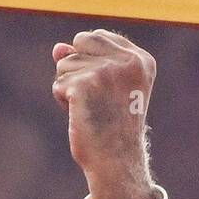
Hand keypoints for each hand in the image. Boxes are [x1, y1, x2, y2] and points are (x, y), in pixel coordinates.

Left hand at [51, 29, 159, 198]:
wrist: (115, 161)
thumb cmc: (111, 127)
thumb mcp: (104, 88)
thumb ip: (85, 61)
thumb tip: (58, 48)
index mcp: (140, 60)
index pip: (96, 37)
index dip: (89, 62)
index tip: (104, 91)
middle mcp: (127, 62)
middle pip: (79, 44)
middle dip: (77, 69)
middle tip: (95, 99)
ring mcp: (106, 71)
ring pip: (65, 64)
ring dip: (69, 88)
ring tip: (90, 109)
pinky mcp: (85, 84)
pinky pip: (59, 84)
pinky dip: (63, 100)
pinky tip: (80, 115)